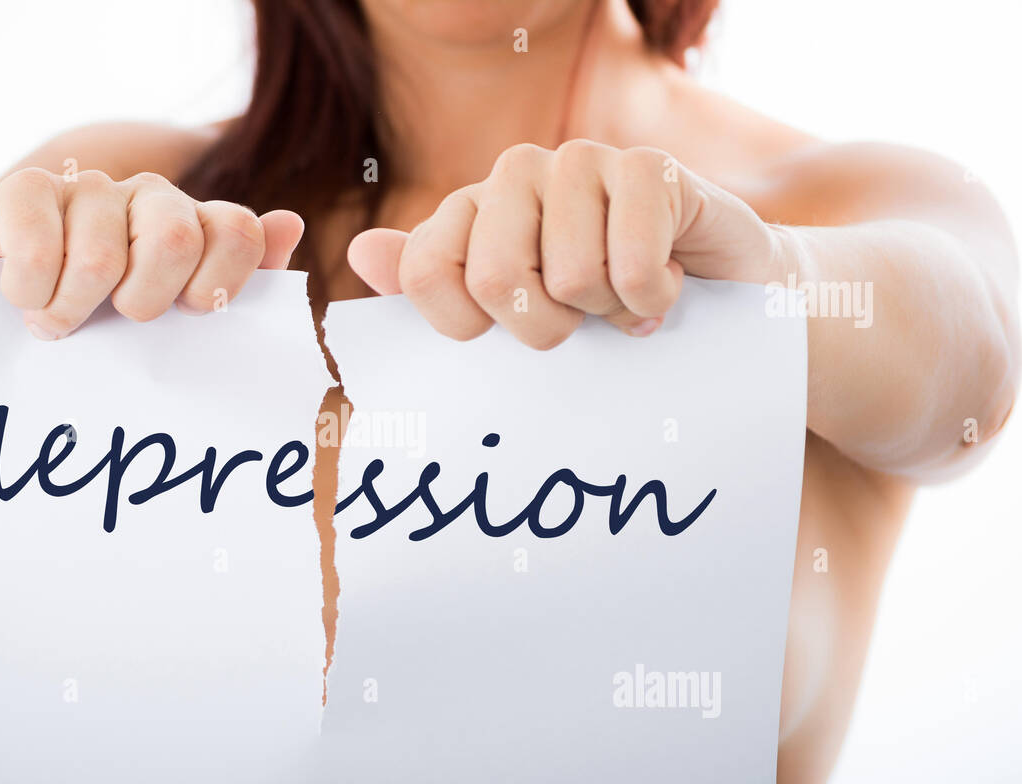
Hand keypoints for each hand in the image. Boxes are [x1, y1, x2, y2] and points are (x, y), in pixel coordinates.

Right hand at [0, 168, 303, 338]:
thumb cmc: (100, 341)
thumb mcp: (174, 333)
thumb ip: (239, 285)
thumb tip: (290, 223)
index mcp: (196, 229)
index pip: (239, 231)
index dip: (217, 284)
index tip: (186, 316)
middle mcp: (148, 198)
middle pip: (177, 237)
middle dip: (143, 302)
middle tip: (117, 320)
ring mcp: (88, 189)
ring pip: (101, 256)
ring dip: (72, 309)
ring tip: (58, 322)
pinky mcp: (25, 190)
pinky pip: (39, 241)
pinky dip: (30, 290)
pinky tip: (23, 297)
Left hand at [346, 140, 788, 347]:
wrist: (713, 283)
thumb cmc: (599, 303)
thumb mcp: (511, 310)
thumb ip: (433, 284)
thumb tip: (359, 254)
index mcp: (470, 210)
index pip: (424, 271)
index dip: (462, 326)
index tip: (500, 331)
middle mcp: (516, 174)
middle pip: (495, 280)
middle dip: (546, 327)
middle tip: (578, 315)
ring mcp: (581, 162)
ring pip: (570, 280)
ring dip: (607, 311)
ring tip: (623, 292)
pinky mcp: (648, 167)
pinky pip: (631, 270)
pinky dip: (654, 299)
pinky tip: (667, 279)